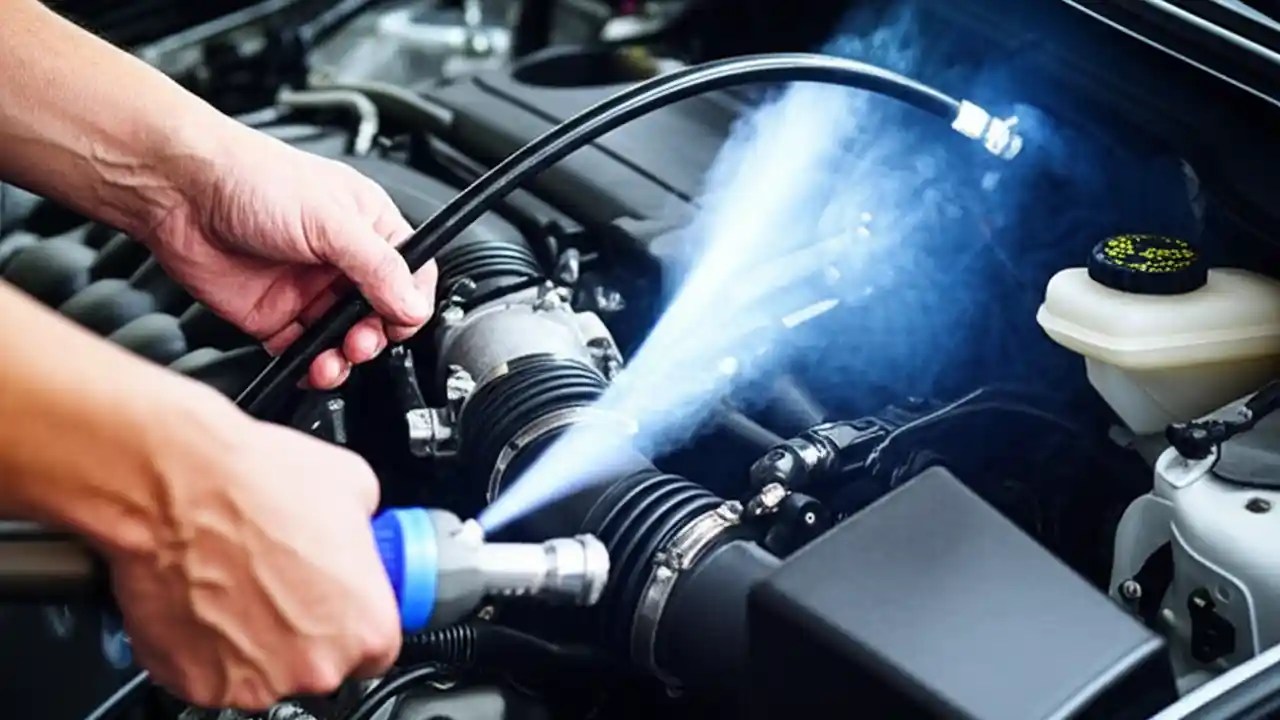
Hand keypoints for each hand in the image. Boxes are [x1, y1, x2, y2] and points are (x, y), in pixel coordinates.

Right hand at [101, 396, 400, 709]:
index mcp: (366, 626)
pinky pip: (210, 672)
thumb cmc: (258, 480)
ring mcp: (252, 683)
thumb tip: (358, 537)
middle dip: (305, 628)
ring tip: (238, 580)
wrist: (173, 480)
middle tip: (282, 580)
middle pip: (321, 664)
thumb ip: (365, 535)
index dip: (355, 619)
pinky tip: (206, 597)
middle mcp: (314, 666)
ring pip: (264, 671)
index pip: (377, 648)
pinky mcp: (193, 683)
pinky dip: (207, 645)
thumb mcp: (355, 486)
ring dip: (255, 638)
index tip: (338, 602)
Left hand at [143, 125, 436, 388]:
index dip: (411, 303)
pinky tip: (311, 367)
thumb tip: (413, 304)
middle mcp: (341, 260)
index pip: (411, 274)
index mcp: (367, 227)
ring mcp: (308, 289)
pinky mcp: (275, 315)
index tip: (400, 321)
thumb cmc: (250, 177)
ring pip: (344, 339)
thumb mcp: (329, 220)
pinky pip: (304, 352)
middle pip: (380, 314)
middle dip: (376, 335)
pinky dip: (311, 367)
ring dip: (345, 357)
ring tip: (335, 359)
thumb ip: (377, 267)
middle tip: (361, 340)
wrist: (178, 190)